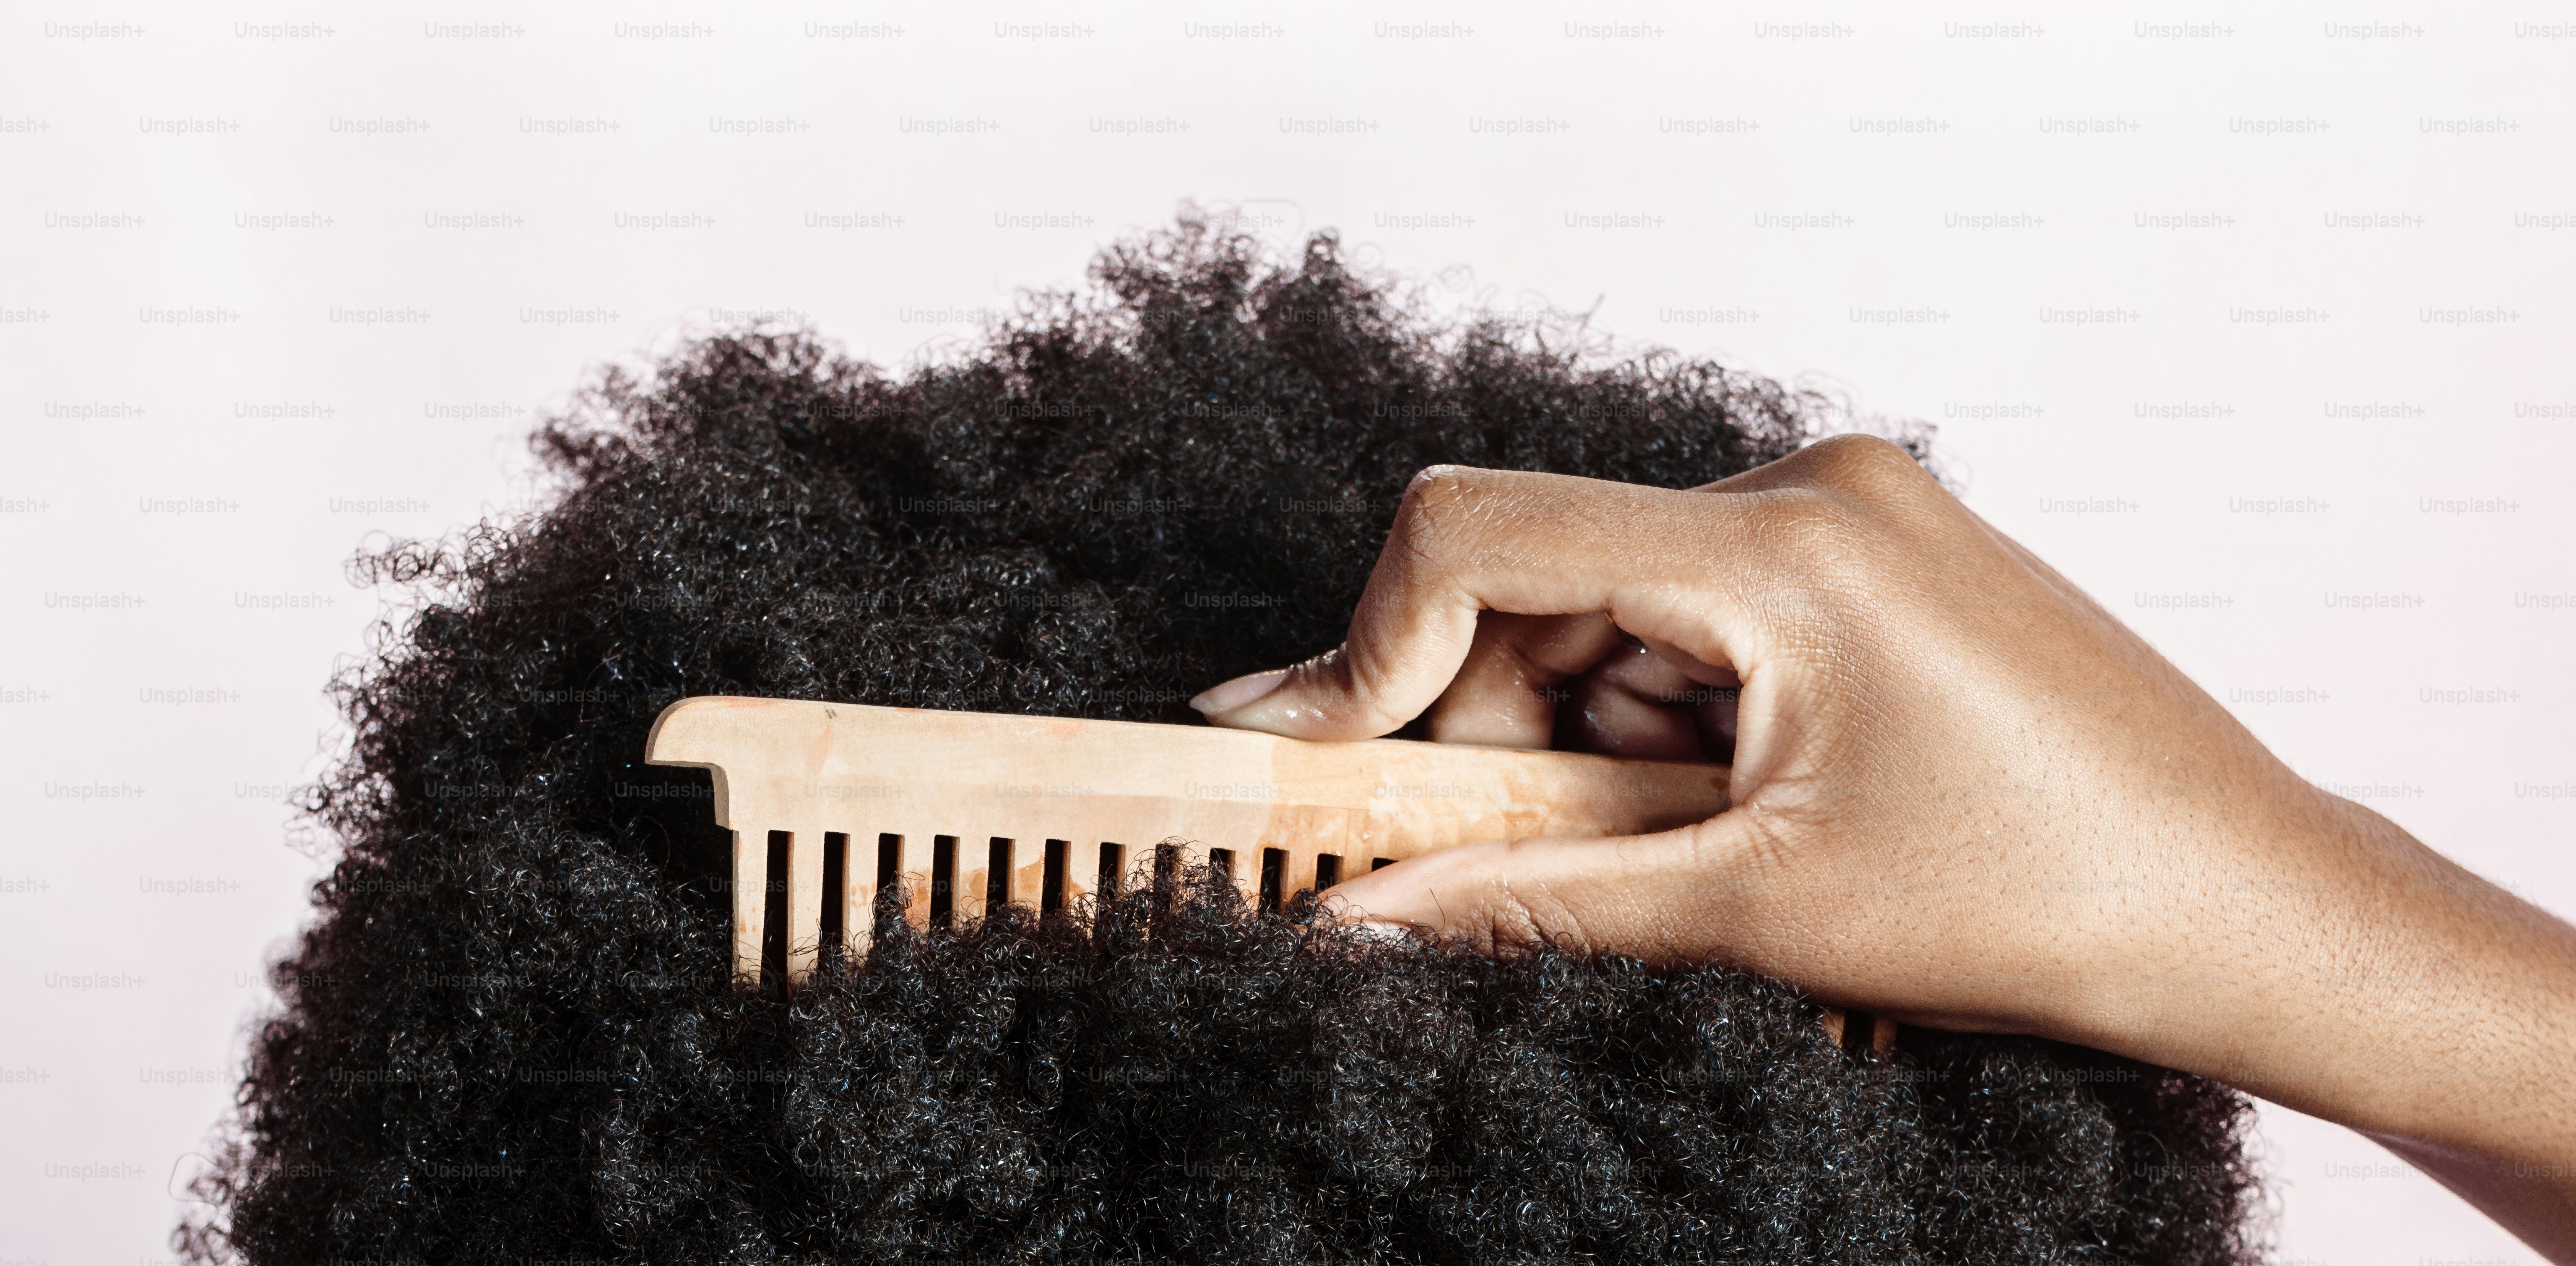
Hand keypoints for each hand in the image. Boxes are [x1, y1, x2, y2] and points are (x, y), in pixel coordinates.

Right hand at [1190, 435, 2575, 1261]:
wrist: (2250, 910)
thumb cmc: (2049, 904)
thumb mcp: (1759, 909)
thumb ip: (1534, 897)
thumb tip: (1360, 917)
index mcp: (1786, 545)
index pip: (1485, 531)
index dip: (1370, 646)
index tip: (1322, 759)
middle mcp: (1814, 491)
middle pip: (1541, 572)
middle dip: (1471, 715)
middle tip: (1429, 850)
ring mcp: (1851, 519)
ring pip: (1612, 604)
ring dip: (1567, 729)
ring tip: (1630, 852)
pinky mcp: (1871, 564)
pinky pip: (1696, 617)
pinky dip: (1650, 715)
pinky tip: (1685, 810)